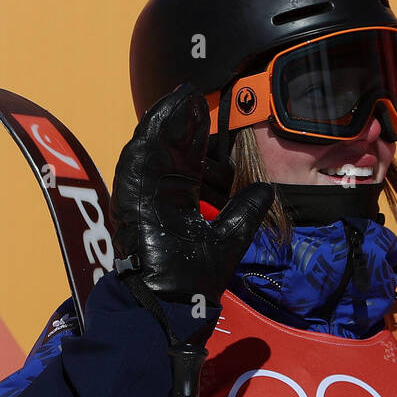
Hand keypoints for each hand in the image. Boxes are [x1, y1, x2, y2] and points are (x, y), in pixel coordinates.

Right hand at [109, 82, 272, 333]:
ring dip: (165, 120)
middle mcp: (157, 195)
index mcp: (176, 202)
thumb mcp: (230, 237)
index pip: (186, 161)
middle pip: (169, 149)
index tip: (206, 113)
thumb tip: (266, 189)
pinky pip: (137, 160)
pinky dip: (149, 136)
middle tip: (193, 94)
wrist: (175, 302)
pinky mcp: (130, 198)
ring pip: (151, 148)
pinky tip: (162, 115)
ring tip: (181, 96)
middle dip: (181, 121)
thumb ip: (244, 212)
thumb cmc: (195, 278)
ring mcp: (142, 195)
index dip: (195, 136)